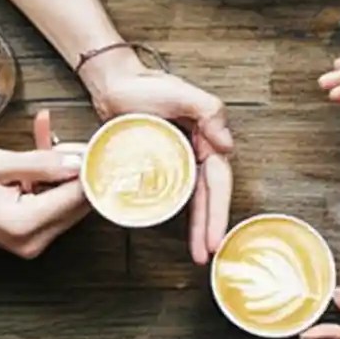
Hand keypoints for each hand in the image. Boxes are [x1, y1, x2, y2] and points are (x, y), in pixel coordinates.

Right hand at [0, 114, 88, 258]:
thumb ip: (41, 162)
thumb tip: (78, 161)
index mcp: (24, 223)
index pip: (76, 197)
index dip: (87, 170)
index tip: (91, 146)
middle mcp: (35, 239)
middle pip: (78, 203)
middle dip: (77, 171)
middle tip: (68, 142)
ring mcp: (37, 242)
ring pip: (71, 204)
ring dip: (66, 175)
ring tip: (48, 148)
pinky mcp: (37, 237)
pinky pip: (59, 206)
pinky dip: (55, 182)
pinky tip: (44, 159)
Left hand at [81, 48, 234, 264]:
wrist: (113, 84)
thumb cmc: (146, 84)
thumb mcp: (182, 93)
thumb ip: (209, 112)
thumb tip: (226, 147)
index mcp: (208, 137)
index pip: (218, 181)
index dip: (218, 211)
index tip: (216, 238)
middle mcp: (197, 151)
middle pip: (208, 196)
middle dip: (210, 227)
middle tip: (206, 254)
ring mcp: (178, 160)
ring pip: (192, 200)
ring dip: (198, 227)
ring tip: (198, 253)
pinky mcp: (158, 166)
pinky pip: (172, 194)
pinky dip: (178, 215)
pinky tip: (180, 233)